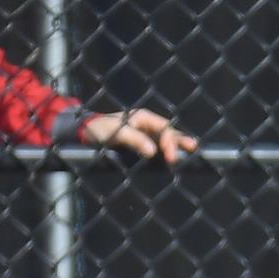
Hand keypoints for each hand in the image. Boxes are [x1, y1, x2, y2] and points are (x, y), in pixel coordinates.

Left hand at [80, 109, 195, 162]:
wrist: (85, 133)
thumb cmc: (99, 130)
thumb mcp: (115, 133)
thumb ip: (134, 140)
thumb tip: (152, 151)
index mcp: (143, 117)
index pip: (163, 129)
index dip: (169, 143)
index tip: (171, 157)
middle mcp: (147, 125)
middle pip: (168, 133)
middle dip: (180, 141)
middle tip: (193, 148)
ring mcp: (145, 135)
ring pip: (165, 140)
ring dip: (176, 146)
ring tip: (191, 151)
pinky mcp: (140, 145)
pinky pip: (157, 148)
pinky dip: (166, 153)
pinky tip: (173, 160)